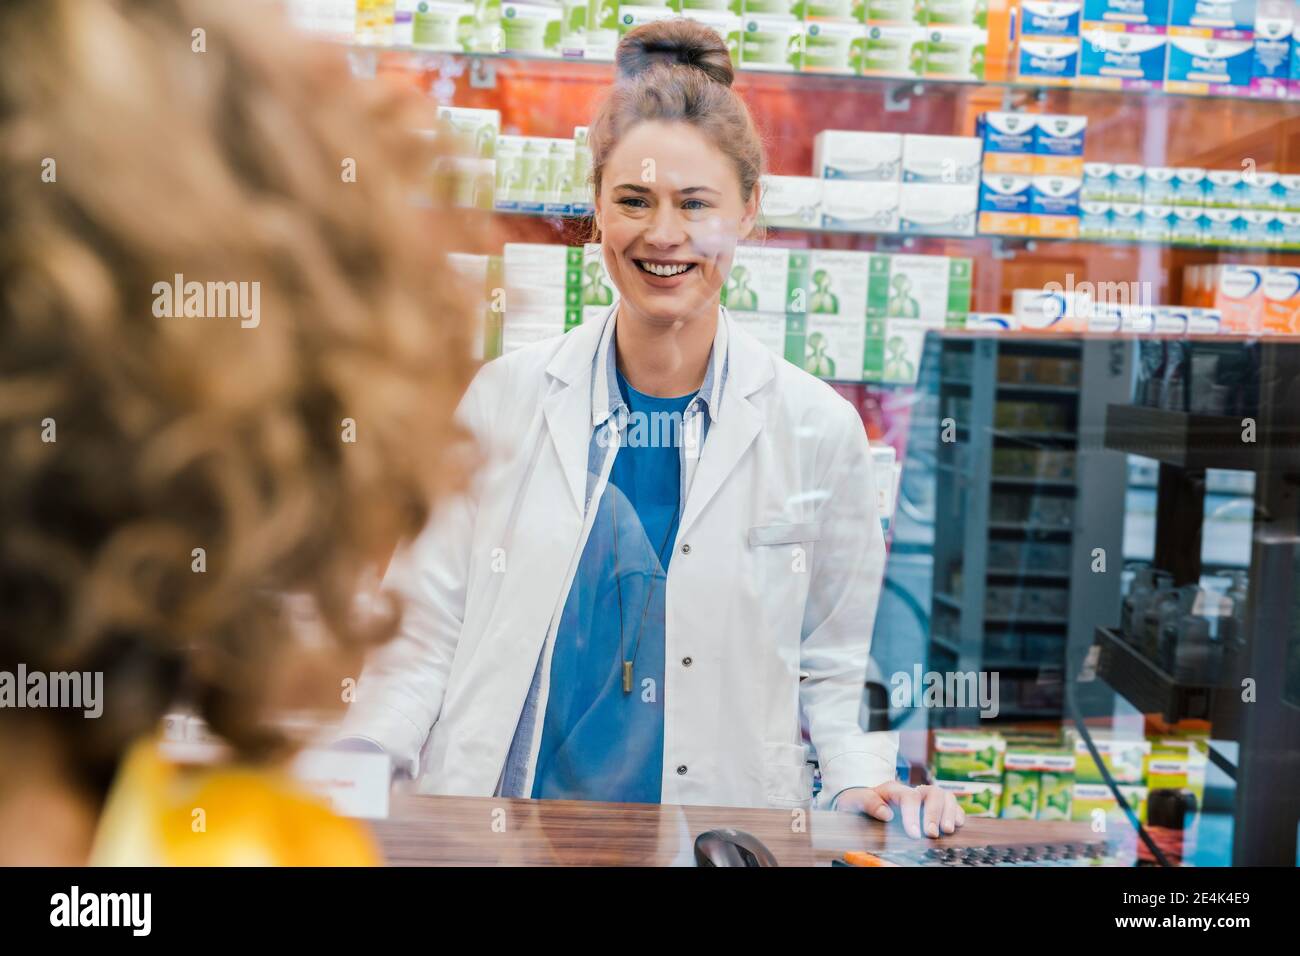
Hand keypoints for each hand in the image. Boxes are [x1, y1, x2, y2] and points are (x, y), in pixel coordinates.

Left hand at [833, 781, 965, 838]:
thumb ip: (869, 803)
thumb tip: (887, 814)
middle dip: (934, 814)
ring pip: (945, 795)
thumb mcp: (856, 799)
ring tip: (948, 830)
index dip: (913, 815)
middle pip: (932, 792)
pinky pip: (953, 805)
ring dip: (950, 812)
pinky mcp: (935, 806)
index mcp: (895, 788)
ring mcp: (925, 797)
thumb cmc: (860, 801)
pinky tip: (958, 825)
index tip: (914, 834)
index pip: (909, 797)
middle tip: (931, 834)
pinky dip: (958, 813)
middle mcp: (913, 790)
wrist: (863, 799)